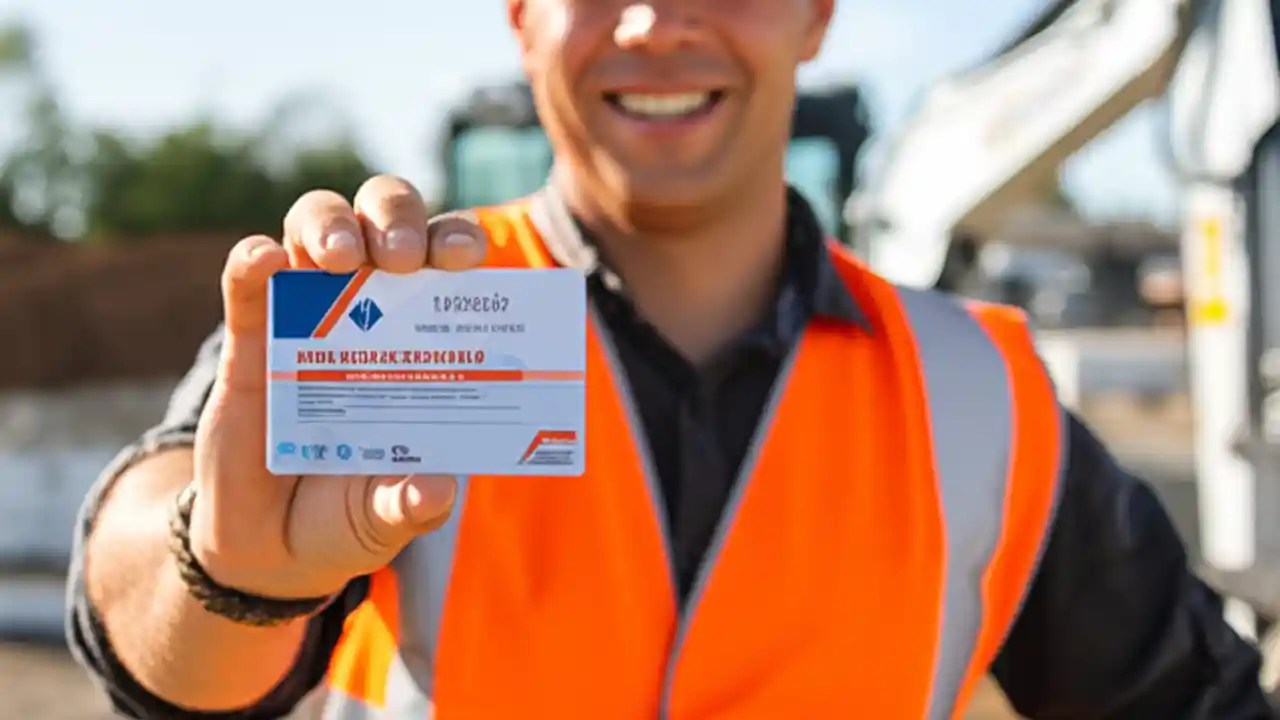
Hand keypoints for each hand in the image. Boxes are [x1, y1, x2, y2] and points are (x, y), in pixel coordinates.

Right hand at [189, 175, 487, 598]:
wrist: (272, 549)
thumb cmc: (353, 513)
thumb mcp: (389, 516)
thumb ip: (412, 502)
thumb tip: (437, 490)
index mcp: (425, 337)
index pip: (447, 263)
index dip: (459, 242)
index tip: (467, 259)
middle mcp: (371, 311)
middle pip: (384, 222)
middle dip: (396, 220)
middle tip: (402, 258)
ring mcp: (307, 319)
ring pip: (316, 228)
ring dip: (329, 226)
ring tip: (339, 258)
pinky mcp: (249, 343)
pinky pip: (246, 285)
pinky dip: (252, 262)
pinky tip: (262, 259)